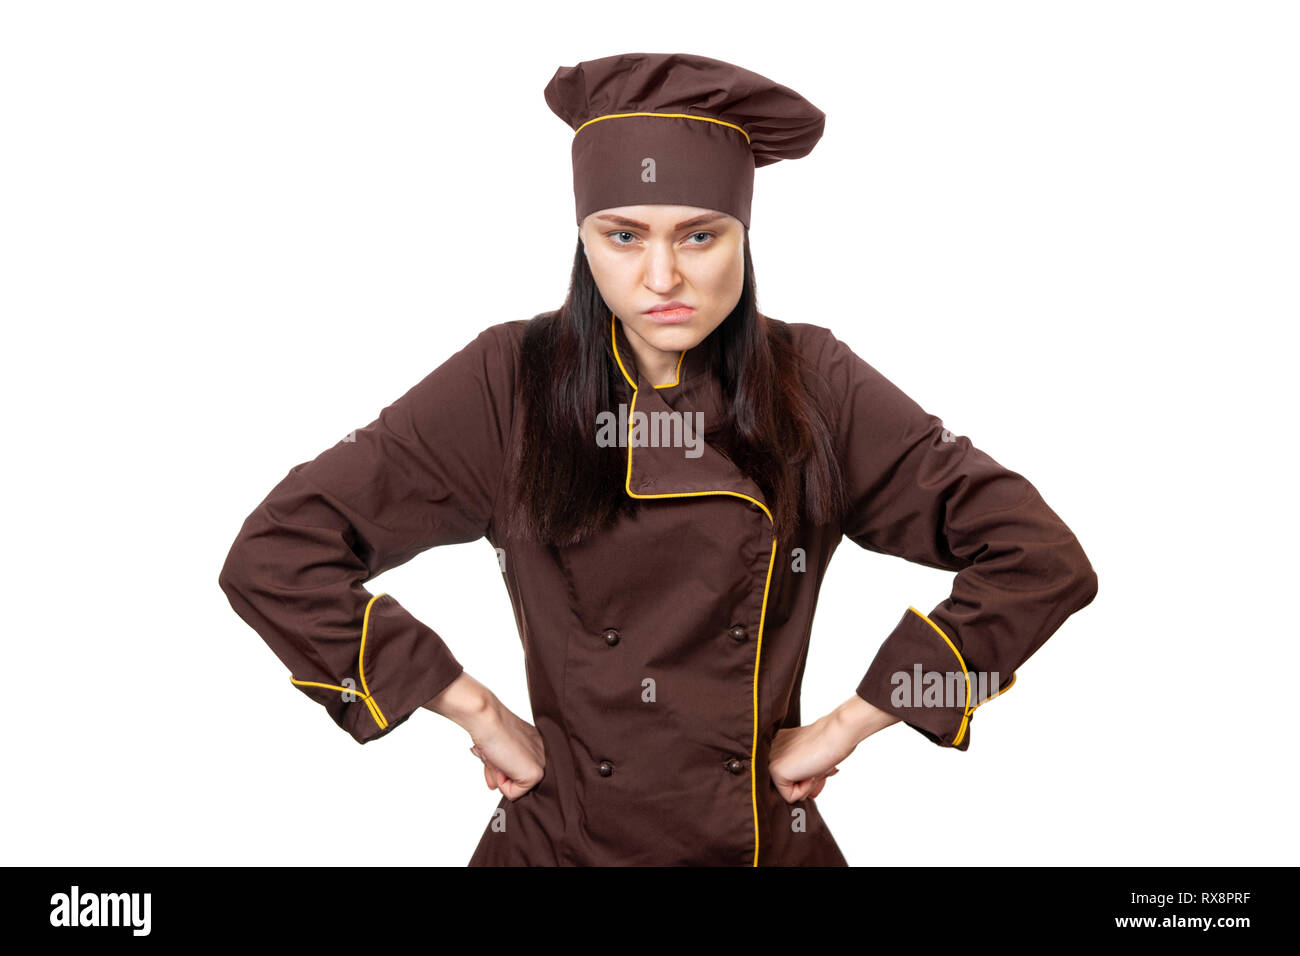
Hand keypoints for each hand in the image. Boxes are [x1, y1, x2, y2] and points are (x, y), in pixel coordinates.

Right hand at [423, 672, 545, 800]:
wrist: (487, 719)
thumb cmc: (489, 728)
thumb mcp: (496, 751)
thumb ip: (499, 768)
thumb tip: (494, 786)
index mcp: (535, 744)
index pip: (520, 769)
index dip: (503, 768)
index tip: (495, 755)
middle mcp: (543, 753)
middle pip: (518, 779)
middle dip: (500, 773)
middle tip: (495, 755)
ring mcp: (542, 763)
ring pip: (516, 788)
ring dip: (500, 776)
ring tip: (497, 755)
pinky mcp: (536, 774)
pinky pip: (513, 794)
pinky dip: (501, 782)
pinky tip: (501, 761)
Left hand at [768, 695, 898, 802]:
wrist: (835, 735)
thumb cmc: (830, 743)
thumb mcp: (813, 761)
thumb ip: (806, 775)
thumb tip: (810, 794)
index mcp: (779, 743)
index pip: (790, 774)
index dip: (807, 777)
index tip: (818, 766)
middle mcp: (771, 749)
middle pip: (789, 783)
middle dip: (808, 782)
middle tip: (818, 767)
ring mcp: (771, 759)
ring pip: (789, 791)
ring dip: (808, 785)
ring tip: (814, 766)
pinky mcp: (774, 770)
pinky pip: (790, 797)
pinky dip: (805, 789)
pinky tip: (810, 771)